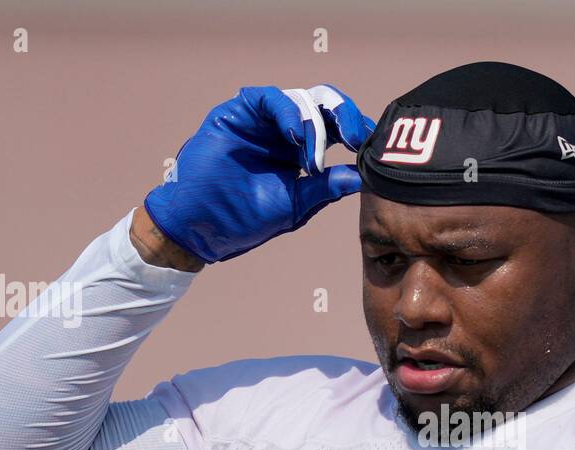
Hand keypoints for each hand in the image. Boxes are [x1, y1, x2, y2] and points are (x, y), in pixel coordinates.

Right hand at [144, 85, 374, 263]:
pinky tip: (295, 136)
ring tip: (312, 157)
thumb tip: (362, 177)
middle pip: (325, 107)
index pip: (337, 129)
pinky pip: (269, 98)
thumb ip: (326, 188)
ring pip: (301, 100)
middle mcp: (284, 131)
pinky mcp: (238, 113)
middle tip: (357, 137)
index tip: (372, 145)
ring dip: (315, 125)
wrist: (202, 226)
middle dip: (346, 116)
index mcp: (302, 152)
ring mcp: (261, 120)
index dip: (357, 130)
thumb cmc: (245, 219)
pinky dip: (287, 111)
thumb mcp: (295, 205)